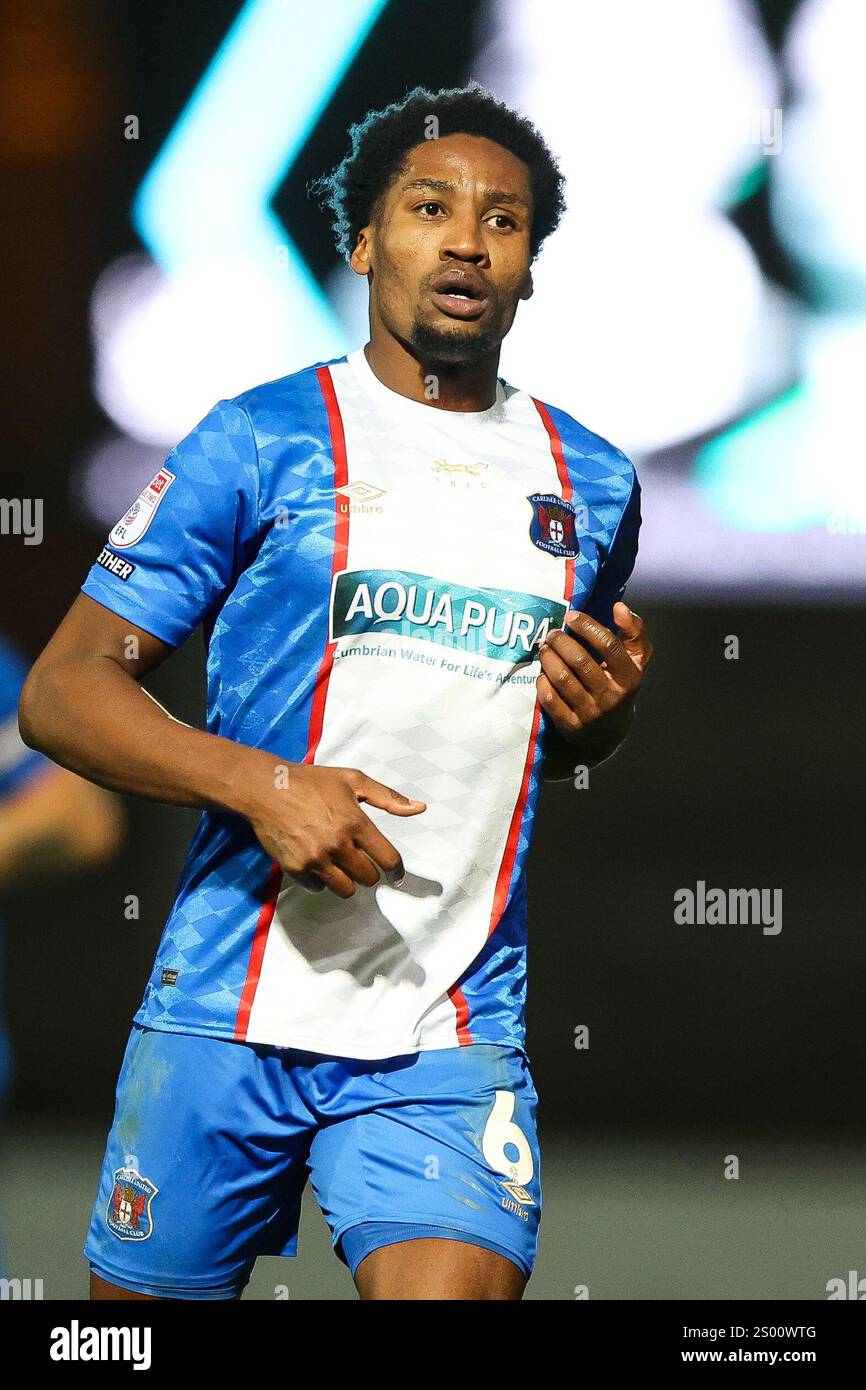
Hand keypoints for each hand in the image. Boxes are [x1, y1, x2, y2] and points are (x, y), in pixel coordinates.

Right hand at [244, 760, 425, 898]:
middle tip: (359, 860)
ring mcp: (315, 859)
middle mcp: (338, 844)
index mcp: (355, 823)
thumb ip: (388, 798)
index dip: (396, 870)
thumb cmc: (312, 782)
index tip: (396, 876)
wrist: (267, 788)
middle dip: (368, 872)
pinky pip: (318, 888)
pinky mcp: (295, 869)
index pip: (388, 859)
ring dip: (347, 880)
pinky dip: (320, 879)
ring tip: (339, 864)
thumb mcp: (353, 780)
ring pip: (345, 889)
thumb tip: (420, 808)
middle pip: (368, 878)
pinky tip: (316, 862)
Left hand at [536, 602, 652, 743]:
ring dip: (548, 658)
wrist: (609, 733)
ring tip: (545, 649)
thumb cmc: (620, 686)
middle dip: (561, 641)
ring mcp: (590, 713)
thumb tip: (620, 607)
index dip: (588, 626)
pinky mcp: (570, 726)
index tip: (571, 616)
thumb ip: (633, 632)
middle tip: (552, 633)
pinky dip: (542, 681)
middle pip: (580, 661)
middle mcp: (611, 696)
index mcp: (630, 677)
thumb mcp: (635, 662)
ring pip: (561, 678)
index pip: (609, 645)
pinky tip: (543, 673)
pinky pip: (549, 698)